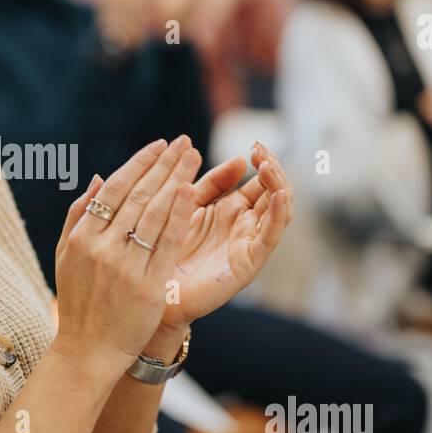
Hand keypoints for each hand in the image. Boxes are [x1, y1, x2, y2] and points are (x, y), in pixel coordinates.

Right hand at [50, 135, 200, 388]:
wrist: (87, 350)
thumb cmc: (79, 303)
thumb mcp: (65, 256)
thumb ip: (78, 216)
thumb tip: (100, 178)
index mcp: (82, 237)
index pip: (115, 189)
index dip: (140, 163)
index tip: (159, 145)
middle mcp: (103, 247)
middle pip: (139, 195)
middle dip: (164, 164)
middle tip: (184, 142)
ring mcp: (126, 265)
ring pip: (156, 213)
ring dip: (177, 180)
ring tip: (194, 157)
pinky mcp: (148, 284)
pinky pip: (168, 242)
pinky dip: (180, 214)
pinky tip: (193, 192)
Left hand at [156, 140, 292, 332]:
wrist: (152, 289)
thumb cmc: (164, 247)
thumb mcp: (185, 205)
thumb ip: (208, 182)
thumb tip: (228, 155)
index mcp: (231, 210)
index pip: (259, 180)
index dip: (262, 160)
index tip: (255, 143)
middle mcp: (245, 225)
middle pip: (274, 192)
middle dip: (273, 168)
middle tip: (262, 149)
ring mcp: (249, 243)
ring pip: (279, 210)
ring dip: (279, 185)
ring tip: (268, 166)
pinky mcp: (248, 262)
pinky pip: (271, 236)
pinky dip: (280, 214)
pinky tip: (280, 195)